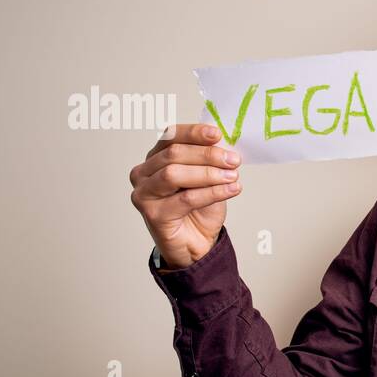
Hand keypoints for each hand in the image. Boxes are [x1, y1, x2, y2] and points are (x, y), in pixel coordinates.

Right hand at [129, 123, 241, 269]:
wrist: (196, 244)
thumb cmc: (199, 209)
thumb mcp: (208, 179)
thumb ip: (210, 161)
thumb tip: (224, 143)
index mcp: (154, 158)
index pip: (170, 137)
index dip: (193, 133)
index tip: (217, 134)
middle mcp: (143, 173)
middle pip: (173, 154)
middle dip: (207, 155)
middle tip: (233, 159)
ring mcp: (144, 194)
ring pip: (174, 174)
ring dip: (208, 173)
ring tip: (232, 176)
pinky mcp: (153, 214)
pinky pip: (185, 199)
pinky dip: (212, 192)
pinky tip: (231, 190)